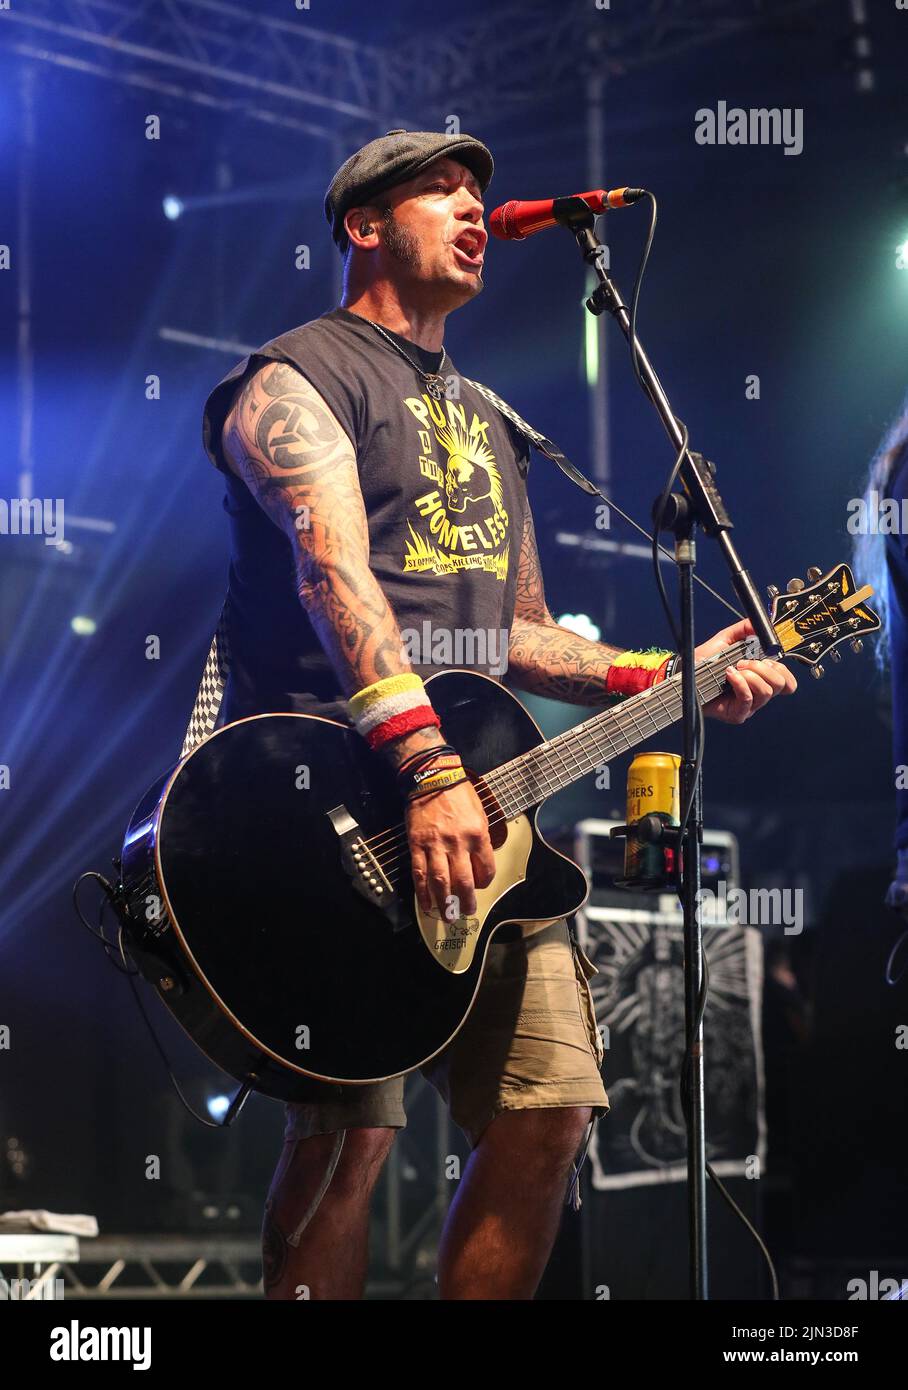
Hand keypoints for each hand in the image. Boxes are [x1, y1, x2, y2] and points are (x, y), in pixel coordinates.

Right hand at [406, 779, 495, 917]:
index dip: (485, 882)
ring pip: (441, 882)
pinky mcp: (417, 844)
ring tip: (448, 916)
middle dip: (466, 901)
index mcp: (477, 835)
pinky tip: (426, 904)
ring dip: (445, 903)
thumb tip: (478, 861)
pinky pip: (419, 873)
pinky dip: (423, 892)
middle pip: (464, 881)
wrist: (431, 777)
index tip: (481, 886)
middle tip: (467, 912)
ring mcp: (435, 845)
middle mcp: (458, 843)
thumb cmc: (458, 792)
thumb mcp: (479, 812)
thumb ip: (480, 837)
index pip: (486, 869)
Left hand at [695, 619, 796, 723]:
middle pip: (780, 685)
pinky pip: (748, 700)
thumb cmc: (705, 661)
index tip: (767, 659)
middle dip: (764, 669)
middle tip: (743, 662)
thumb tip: (759, 623)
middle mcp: (757, 693)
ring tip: (733, 668)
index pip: (787, 682)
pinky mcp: (737, 714)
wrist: (686, 674)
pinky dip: (740, 684)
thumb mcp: (726, 640)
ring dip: (750, 675)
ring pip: (766, 693)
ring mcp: (749, 706)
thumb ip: (744, 629)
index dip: (782, 669)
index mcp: (760, 679)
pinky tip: (729, 675)